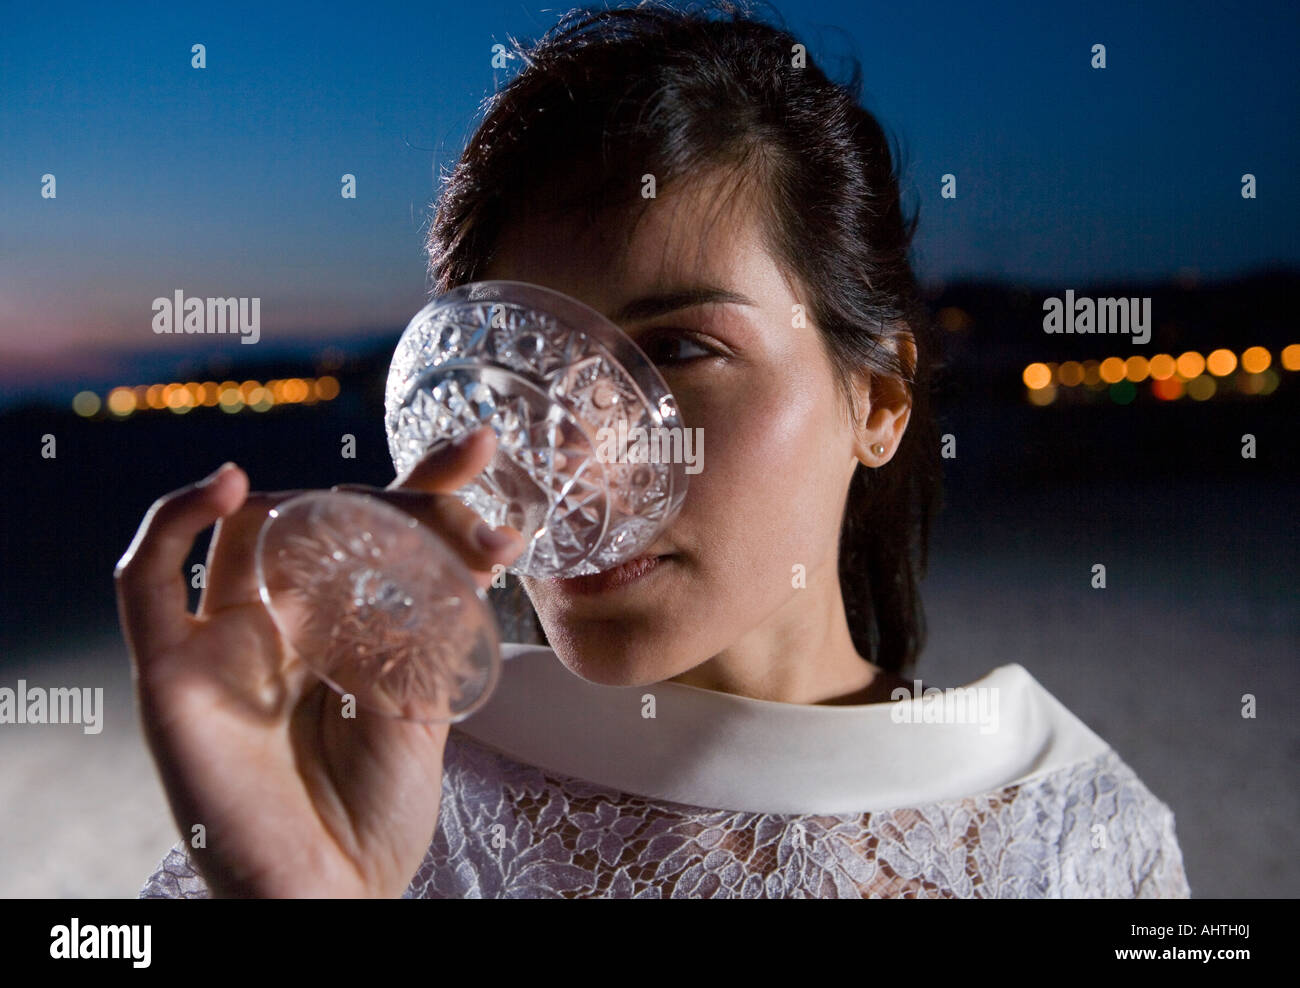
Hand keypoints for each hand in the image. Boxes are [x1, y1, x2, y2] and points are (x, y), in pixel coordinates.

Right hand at [116, 427, 520, 896]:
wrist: (330, 902)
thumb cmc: (375, 820)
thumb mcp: (426, 707)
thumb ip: (434, 626)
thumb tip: (484, 541)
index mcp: (336, 636)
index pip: (372, 538)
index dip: (419, 489)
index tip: (477, 448)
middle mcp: (277, 631)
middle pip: (315, 523)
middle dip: (387, 500)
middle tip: (461, 508)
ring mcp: (222, 647)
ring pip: (240, 532)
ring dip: (298, 495)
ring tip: (370, 504)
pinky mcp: (169, 673)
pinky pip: (146, 581)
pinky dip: (174, 523)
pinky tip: (229, 488)